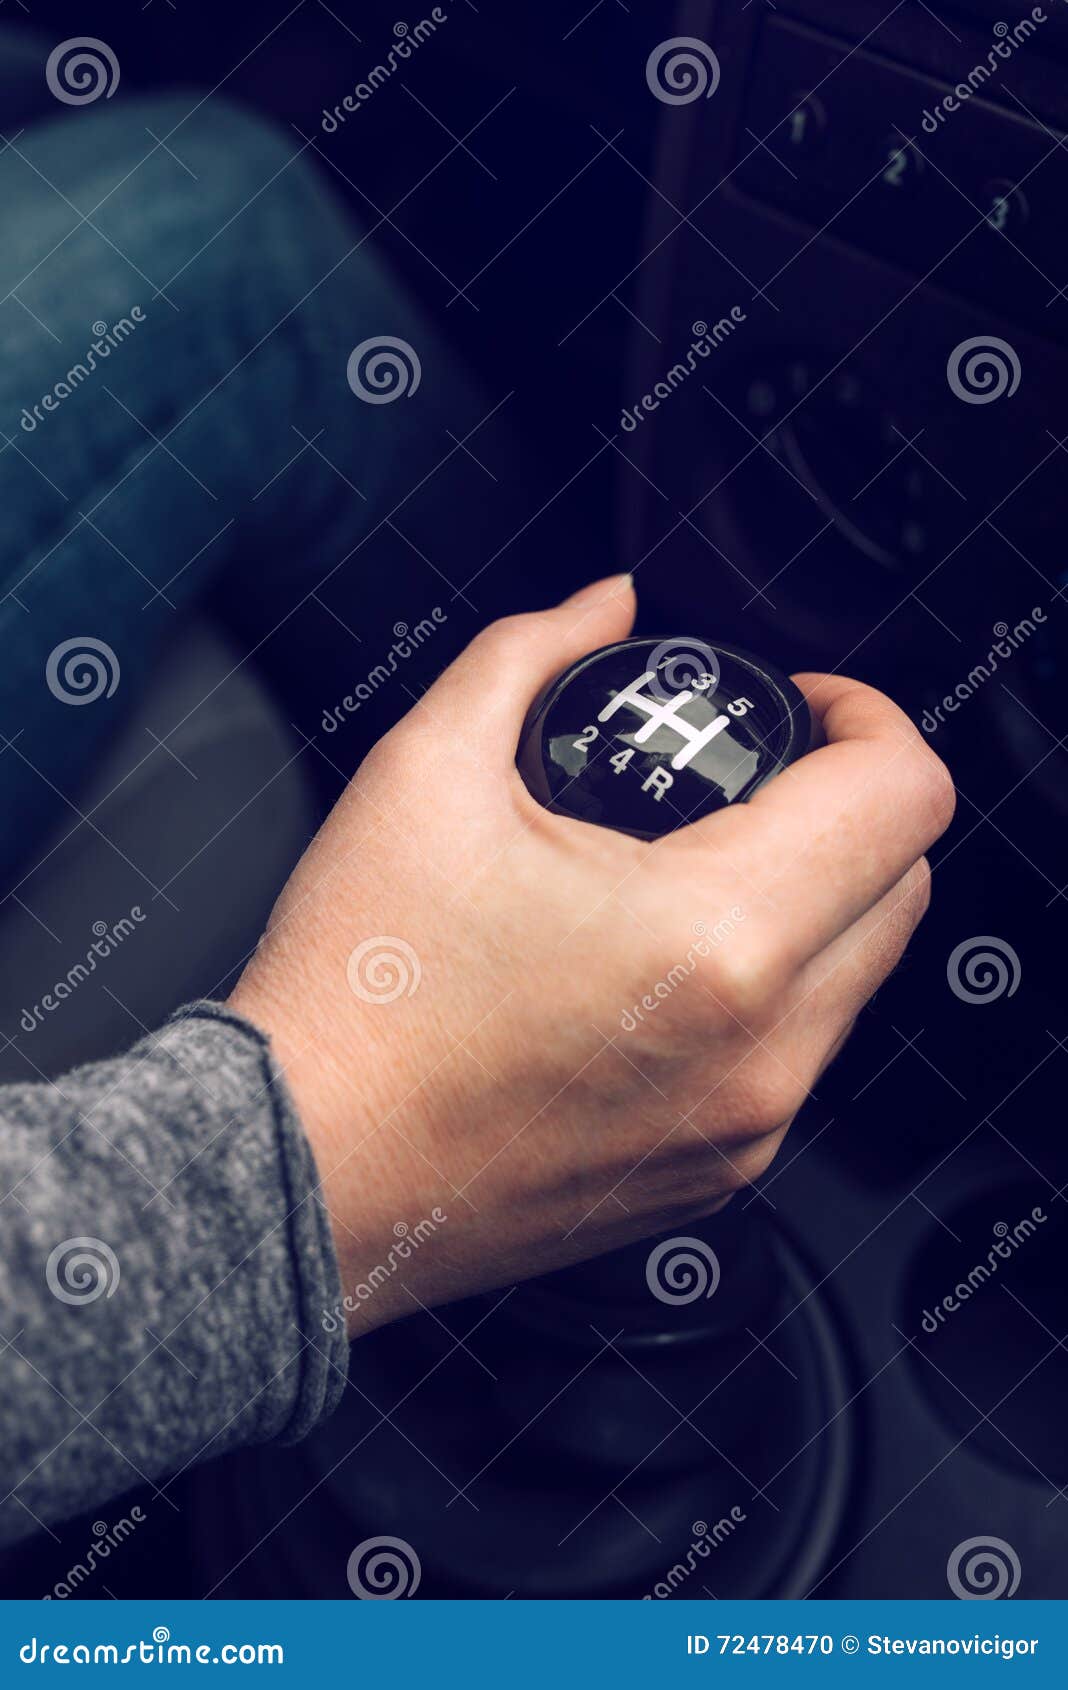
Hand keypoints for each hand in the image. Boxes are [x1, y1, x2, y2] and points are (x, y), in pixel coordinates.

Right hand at [229, 575, 954, 1333]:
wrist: (298, 1168)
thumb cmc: (353, 1000)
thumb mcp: (425, 772)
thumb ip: (533, 651)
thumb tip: (607, 605)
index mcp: (716, 938)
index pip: (904, 796)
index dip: (867, 717)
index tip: (800, 707)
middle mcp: (763, 1050)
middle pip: (904, 886)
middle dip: (848, 806)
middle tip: (745, 779)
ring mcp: (747, 1127)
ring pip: (859, 976)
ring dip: (814, 900)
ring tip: (689, 873)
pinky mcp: (719, 1175)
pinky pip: (798, 1054)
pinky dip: (767, 990)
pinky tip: (660, 967)